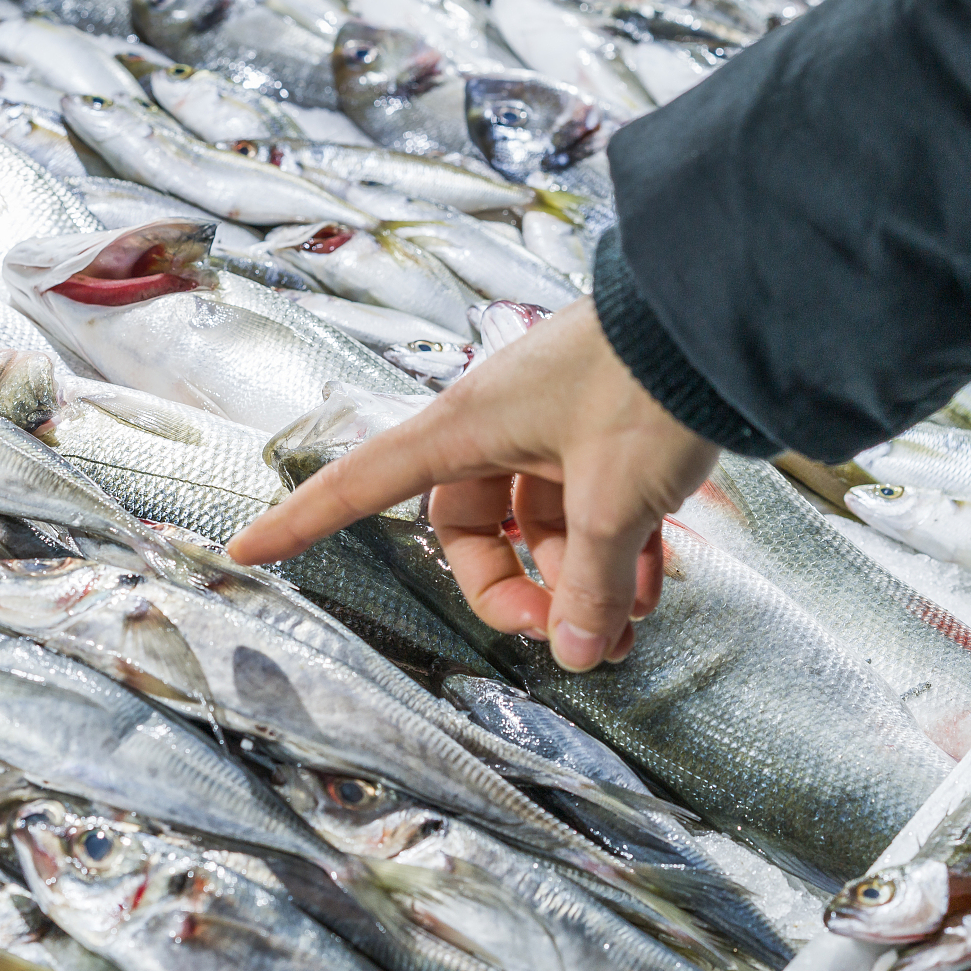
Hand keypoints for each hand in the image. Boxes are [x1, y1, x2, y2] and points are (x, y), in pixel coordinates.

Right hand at [226, 298, 720, 670]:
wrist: (721, 317)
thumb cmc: (647, 386)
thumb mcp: (616, 500)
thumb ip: (592, 585)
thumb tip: (578, 653)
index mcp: (468, 427)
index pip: (362, 482)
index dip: (305, 518)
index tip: (249, 545)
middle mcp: (498, 426)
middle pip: (470, 529)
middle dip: (515, 588)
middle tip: (568, 632)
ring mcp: (550, 428)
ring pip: (539, 525)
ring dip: (578, 579)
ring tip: (634, 620)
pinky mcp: (599, 432)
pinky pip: (585, 507)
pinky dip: (613, 552)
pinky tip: (656, 587)